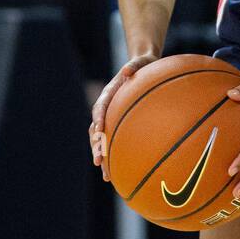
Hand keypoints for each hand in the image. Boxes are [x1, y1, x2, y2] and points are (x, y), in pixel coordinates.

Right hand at [90, 52, 157, 181]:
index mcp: (110, 93)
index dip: (98, 118)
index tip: (99, 130)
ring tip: (106, 175)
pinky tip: (120, 171)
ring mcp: (111, 117)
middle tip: (99, 161)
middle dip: (96, 146)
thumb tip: (127, 70)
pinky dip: (113, 155)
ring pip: (101, 139)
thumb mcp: (140, 62)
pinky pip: (113, 141)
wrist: (143, 67)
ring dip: (102, 156)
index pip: (100, 107)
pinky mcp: (118, 124)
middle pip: (96, 129)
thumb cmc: (143, 65)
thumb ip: (134, 66)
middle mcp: (107, 107)